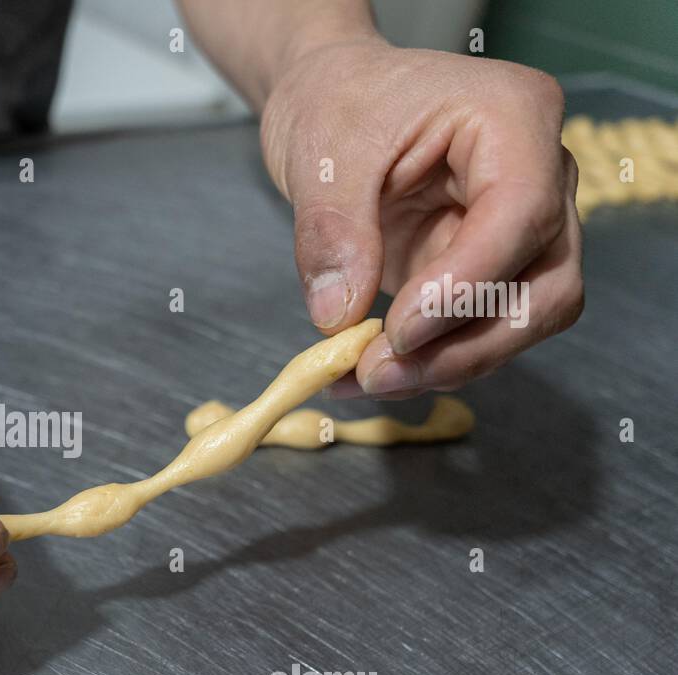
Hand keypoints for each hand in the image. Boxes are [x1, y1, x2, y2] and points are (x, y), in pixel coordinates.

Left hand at [260, 39, 583, 397]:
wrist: (334, 102)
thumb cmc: (339, 103)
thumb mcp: (322, 155)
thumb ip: (332, 233)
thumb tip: (338, 318)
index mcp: (514, 119)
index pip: (521, 215)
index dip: (465, 285)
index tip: (398, 331)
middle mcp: (540, 176)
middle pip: (546, 286)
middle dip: (466, 345)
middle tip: (380, 372)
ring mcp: (522, 228)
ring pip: (524, 319)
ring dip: (449, 364)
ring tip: (365, 378)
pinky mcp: (487, 269)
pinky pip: (479, 329)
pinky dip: (428, 360)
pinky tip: (365, 373)